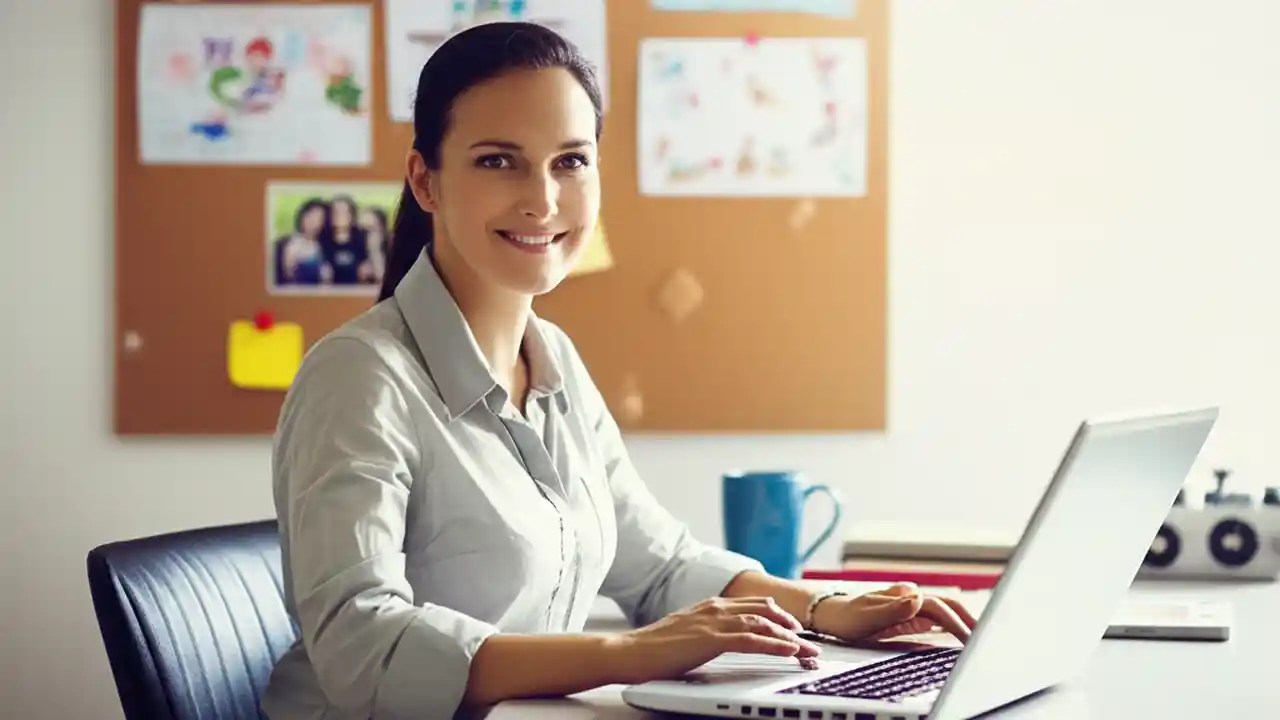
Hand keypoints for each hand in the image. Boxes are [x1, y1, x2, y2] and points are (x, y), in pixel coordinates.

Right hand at [610, 596, 822, 683]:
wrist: (629, 652)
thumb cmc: (652, 649)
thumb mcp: (686, 634)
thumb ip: (706, 632)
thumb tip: (722, 641)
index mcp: (709, 606)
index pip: (752, 604)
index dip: (777, 615)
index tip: (793, 628)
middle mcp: (714, 608)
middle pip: (764, 610)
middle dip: (789, 625)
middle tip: (807, 641)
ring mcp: (713, 622)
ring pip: (762, 624)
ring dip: (790, 638)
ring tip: (808, 651)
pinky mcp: (710, 639)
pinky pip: (751, 639)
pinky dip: (775, 644)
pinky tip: (789, 651)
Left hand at [810, 583, 976, 644]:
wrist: (830, 613)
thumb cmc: (847, 617)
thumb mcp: (866, 616)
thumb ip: (892, 608)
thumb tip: (918, 596)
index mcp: (905, 597)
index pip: (939, 609)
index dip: (957, 623)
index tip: (971, 638)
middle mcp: (911, 598)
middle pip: (949, 605)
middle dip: (969, 619)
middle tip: (987, 638)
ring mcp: (911, 605)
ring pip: (945, 609)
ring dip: (963, 620)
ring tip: (981, 635)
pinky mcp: (909, 614)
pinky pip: (936, 616)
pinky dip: (952, 623)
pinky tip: (961, 633)